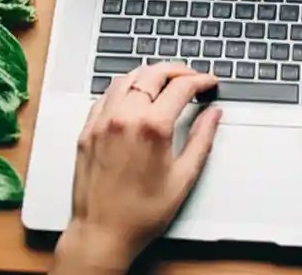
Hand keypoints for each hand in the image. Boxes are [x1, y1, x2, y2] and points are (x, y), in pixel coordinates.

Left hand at [50, 63, 221, 274]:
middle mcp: (124, 117)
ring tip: (165, 81)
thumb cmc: (141, 213)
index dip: (201, 80)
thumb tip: (213, 115)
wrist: (102, 232)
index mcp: (152, 127)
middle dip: (177, 70)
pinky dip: (124, 88)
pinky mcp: (87, 130)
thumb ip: (201, 139)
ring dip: (149, 74)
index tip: (209, 82)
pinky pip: (106, 95)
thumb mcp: (183, 177)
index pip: (181, 87)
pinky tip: (134, 96)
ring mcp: (102, 121)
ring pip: (127, 78)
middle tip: (191, 77)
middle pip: (153, 74)